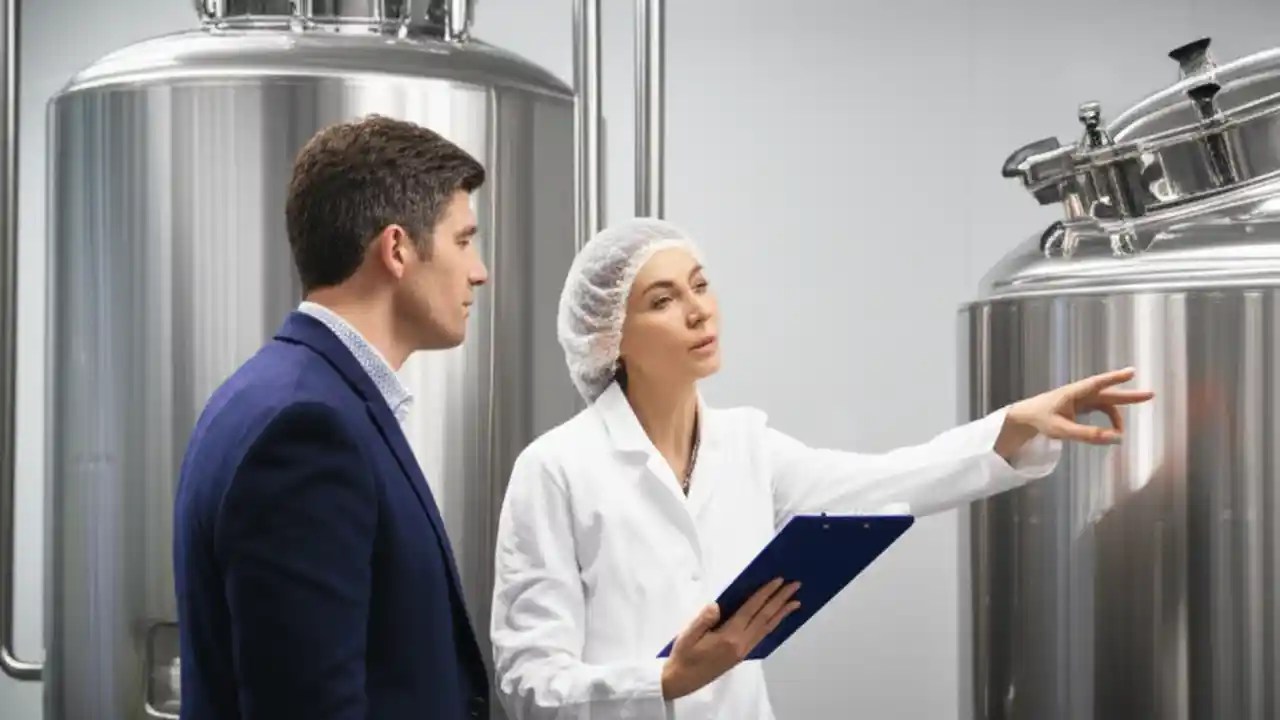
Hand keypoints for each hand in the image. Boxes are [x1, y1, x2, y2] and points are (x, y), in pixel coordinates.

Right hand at [661, 578, 800, 699]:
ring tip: (795, 602)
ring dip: (781, 613)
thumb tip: (717, 605)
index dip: (765, 593)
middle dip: (780, 600)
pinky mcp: (741, 655)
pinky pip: (762, 636)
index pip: (751, 610)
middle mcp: (741, 644)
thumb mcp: (688, 635)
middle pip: (765, 617)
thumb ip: (703, 620)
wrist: (682, 680)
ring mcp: (743, 651)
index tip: (778, 580)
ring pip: (767, 628)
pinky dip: (772, 624)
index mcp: (728, 637)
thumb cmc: (683, 655)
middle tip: (795, 585)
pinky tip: (777, 619)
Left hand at [995, 367, 1154, 459]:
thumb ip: (1088, 435)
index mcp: (1073, 393)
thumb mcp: (1062, 430)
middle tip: (1151, 394)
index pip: (1097, 384)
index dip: (1114, 378)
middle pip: (1108, 393)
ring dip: (1116, 417)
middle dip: (1129, 395)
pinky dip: (1108, 420)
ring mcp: (1081, 399)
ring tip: (1120, 434)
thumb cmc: (1041, 420)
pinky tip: (1112, 431)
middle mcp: (1080, 393)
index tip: (1132, 372)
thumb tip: (1115, 438)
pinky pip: (1101, 409)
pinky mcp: (1081, 406)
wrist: (1026, 417)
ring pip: (1106, 404)